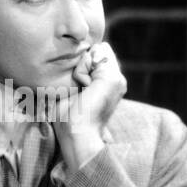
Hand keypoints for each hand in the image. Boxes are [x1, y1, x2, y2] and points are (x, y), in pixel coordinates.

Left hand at [56, 42, 125, 169]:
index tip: (78, 87)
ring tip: (81, 89)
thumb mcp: (72, 92)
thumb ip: (77, 75)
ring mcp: (118, 79)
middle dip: (82, 64)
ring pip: (95, 52)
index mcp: (110, 85)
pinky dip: (81, 70)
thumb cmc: (69, 119)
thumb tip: (72, 64)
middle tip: (79, 88)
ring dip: (81, 68)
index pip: (96, 56)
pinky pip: (93, 57)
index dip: (82, 65)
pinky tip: (82, 87)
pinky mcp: (113, 79)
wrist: (78, 135)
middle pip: (96, 51)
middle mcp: (118, 81)